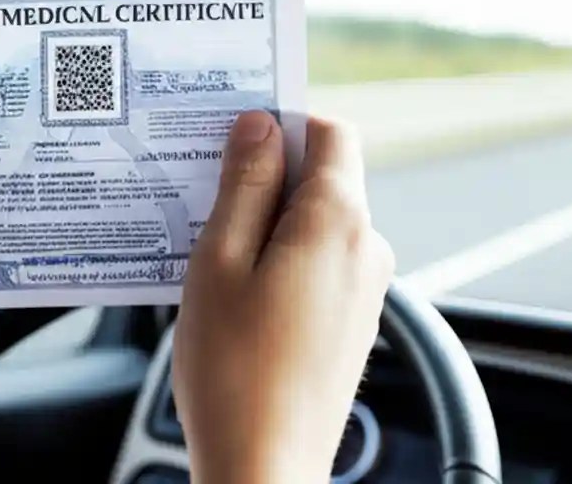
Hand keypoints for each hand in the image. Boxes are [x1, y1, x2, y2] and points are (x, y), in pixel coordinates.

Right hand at [171, 112, 394, 483]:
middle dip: (266, 175)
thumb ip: (245, 184)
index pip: (332, 131)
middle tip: (204, 196)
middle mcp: (366, 248)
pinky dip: (281, 259)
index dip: (284, 121)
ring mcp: (366, 288)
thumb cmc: (234, 371)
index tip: (235, 132)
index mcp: (339, 221)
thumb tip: (260, 125)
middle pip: (323, 177)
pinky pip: (319, 264)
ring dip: (267, 222)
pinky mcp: (354, 321)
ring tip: (211, 255)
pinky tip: (236, 291)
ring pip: (316, 224)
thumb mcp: (220, 260)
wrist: (266, 467)